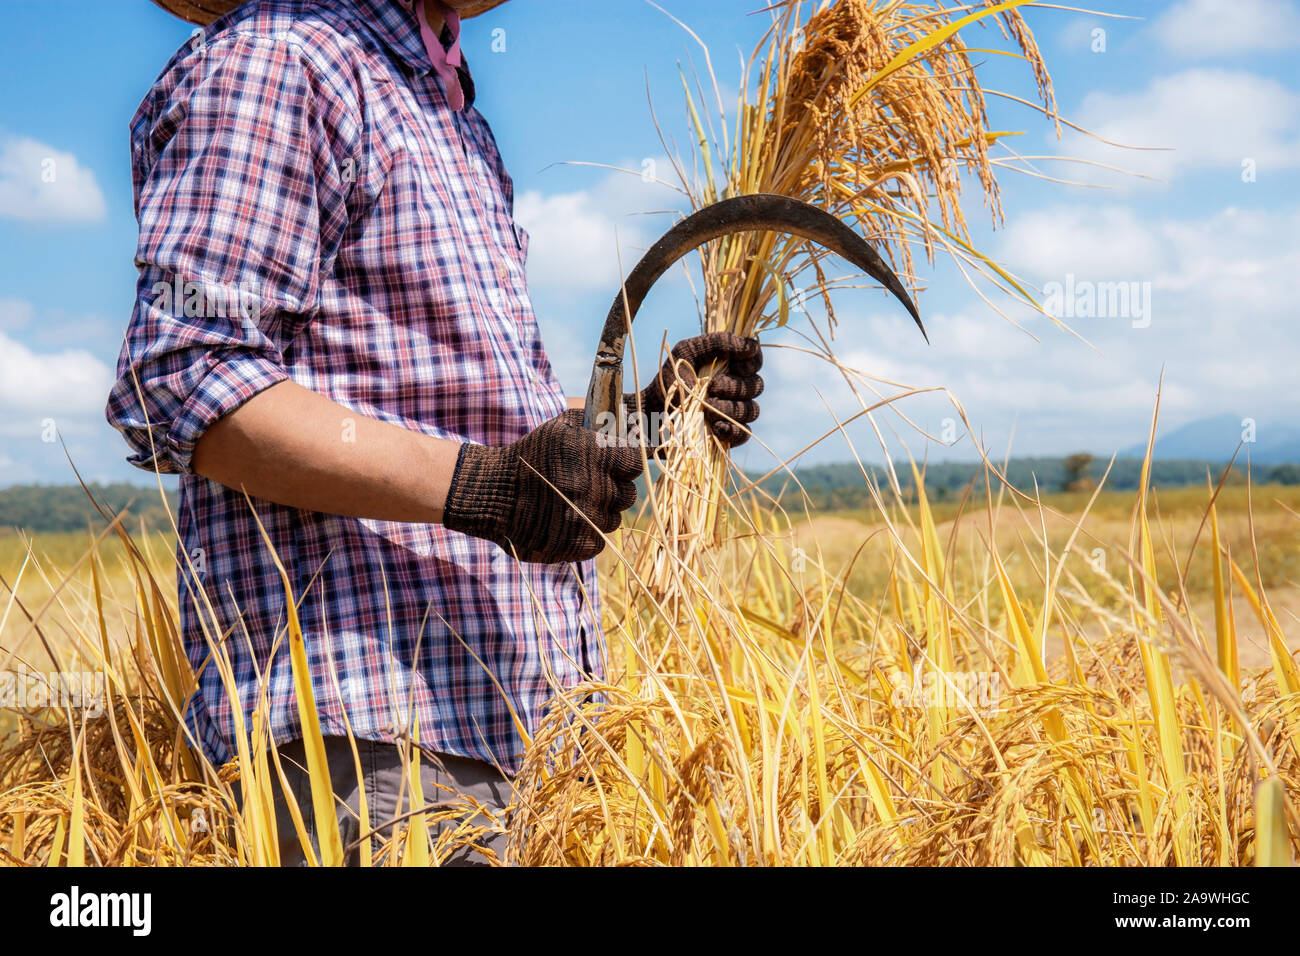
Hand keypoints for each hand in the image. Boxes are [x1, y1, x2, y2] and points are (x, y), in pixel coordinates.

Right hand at [442, 410, 642, 562]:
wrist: (492, 492)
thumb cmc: (531, 455)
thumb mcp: (561, 427)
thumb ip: (599, 423)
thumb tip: (635, 418)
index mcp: (591, 454)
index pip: (634, 462)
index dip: (623, 463)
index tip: (611, 465)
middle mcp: (591, 487)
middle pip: (627, 494)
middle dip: (613, 488)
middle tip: (589, 485)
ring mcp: (585, 519)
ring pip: (613, 519)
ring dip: (599, 512)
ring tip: (573, 502)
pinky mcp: (576, 544)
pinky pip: (598, 541)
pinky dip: (586, 533)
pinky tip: (566, 520)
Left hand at [625, 332, 763, 450]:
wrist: (650, 413)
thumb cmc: (668, 378)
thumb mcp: (687, 352)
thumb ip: (717, 343)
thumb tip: (751, 345)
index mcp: (729, 366)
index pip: (756, 361)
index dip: (753, 362)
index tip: (737, 365)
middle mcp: (735, 389)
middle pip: (756, 386)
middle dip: (735, 386)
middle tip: (712, 387)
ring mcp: (733, 413)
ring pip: (752, 410)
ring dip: (730, 408)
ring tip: (707, 408)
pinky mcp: (728, 436)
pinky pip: (744, 434)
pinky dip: (732, 430)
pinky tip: (715, 426)